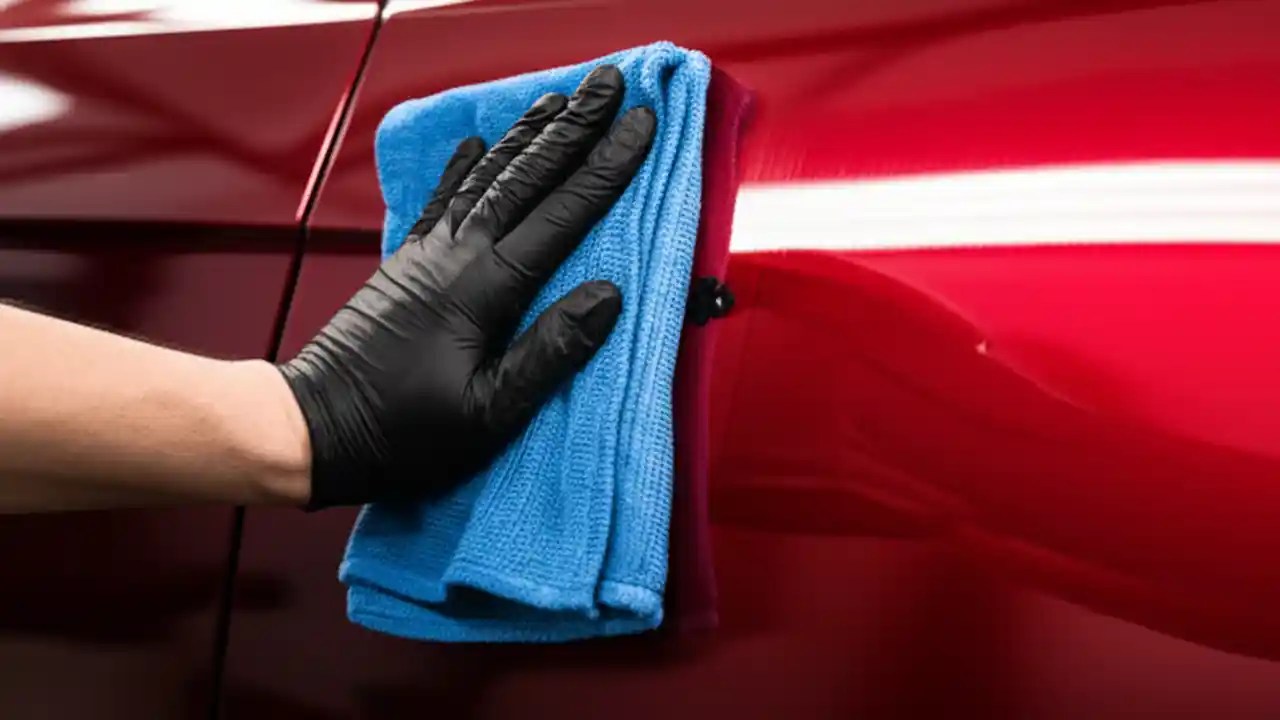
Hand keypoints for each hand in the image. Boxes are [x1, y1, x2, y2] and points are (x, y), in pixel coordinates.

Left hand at [280, 66, 655, 508]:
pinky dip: (464, 167)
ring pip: (485, 178)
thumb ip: (551, 352)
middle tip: (607, 84)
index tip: (639, 126)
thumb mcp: (491, 413)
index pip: (561, 215)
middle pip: (525, 178)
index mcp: (485, 289)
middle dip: (571, 128)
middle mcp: (455, 256)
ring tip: (559, 101)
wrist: (316, 426)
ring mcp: (426, 254)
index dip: (605, 168)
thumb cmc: (406, 433)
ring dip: (526, 136)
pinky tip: (476, 143)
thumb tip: (608, 295)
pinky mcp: (404, 264)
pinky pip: (441, 199)